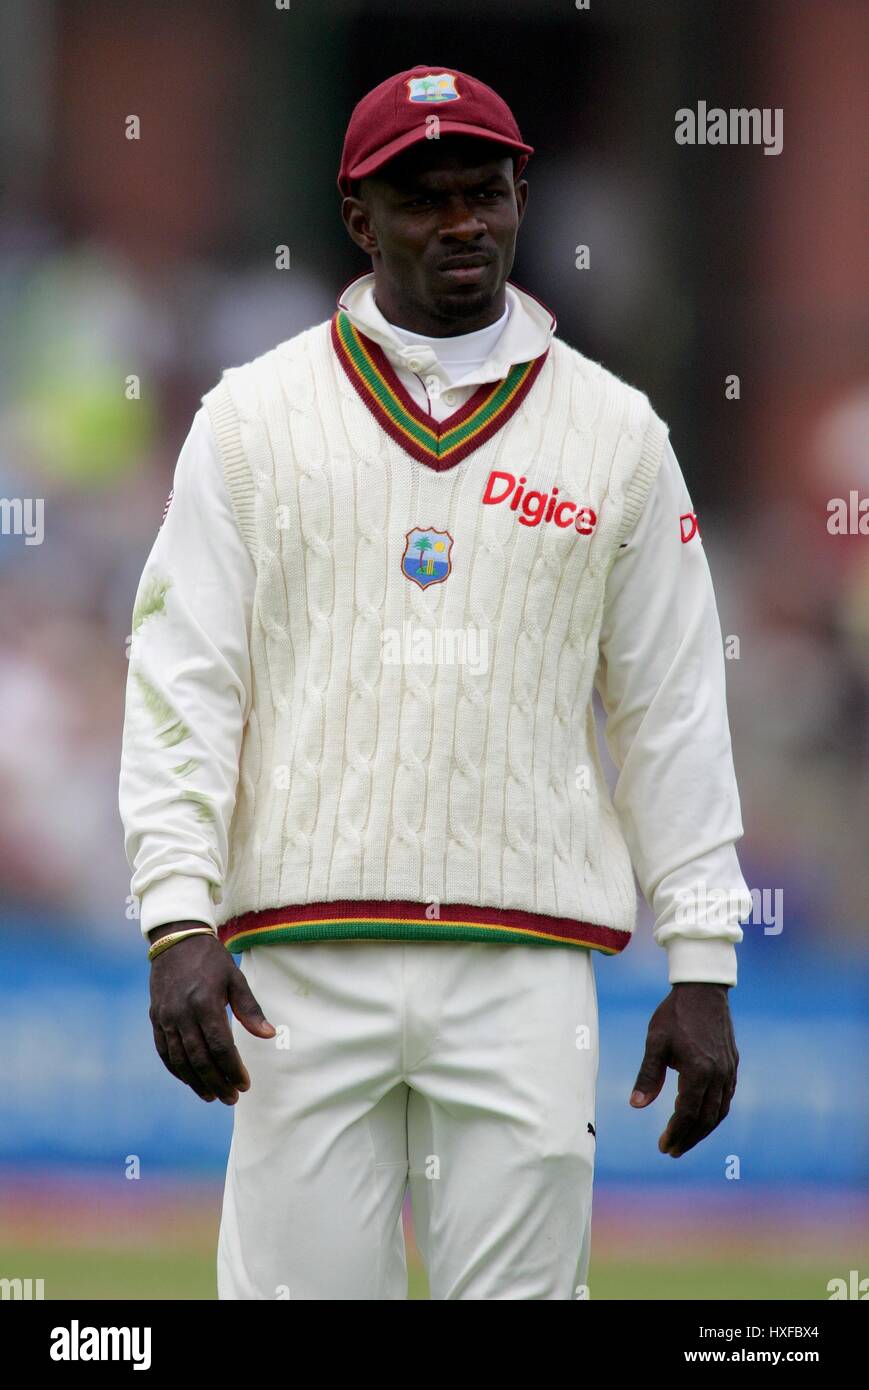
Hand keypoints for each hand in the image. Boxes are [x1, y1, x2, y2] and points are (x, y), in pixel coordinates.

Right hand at [148, 921, 275, 1104]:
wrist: (176, 940)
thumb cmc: (211, 960)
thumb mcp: (235, 979)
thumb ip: (250, 1010)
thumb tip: (268, 1035)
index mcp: (205, 1003)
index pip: (220, 1046)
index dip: (233, 1069)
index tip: (245, 1084)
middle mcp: (182, 1014)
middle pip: (199, 1059)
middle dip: (217, 1082)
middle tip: (231, 1098)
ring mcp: (165, 1018)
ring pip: (180, 1060)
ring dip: (196, 1082)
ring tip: (212, 1096)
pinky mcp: (155, 1019)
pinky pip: (165, 1052)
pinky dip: (177, 1070)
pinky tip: (190, 1080)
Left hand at [629, 982, 737, 1156]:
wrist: (703, 989)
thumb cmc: (675, 1014)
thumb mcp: (655, 1043)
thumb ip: (648, 1076)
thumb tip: (636, 1105)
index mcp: (699, 1071)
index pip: (687, 1114)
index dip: (676, 1133)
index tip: (663, 1146)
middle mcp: (719, 1075)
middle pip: (706, 1119)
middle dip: (689, 1138)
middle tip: (672, 1150)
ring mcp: (729, 1070)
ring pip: (719, 1111)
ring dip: (703, 1130)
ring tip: (685, 1140)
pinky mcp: (733, 1064)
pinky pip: (726, 1098)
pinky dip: (714, 1113)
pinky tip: (702, 1116)